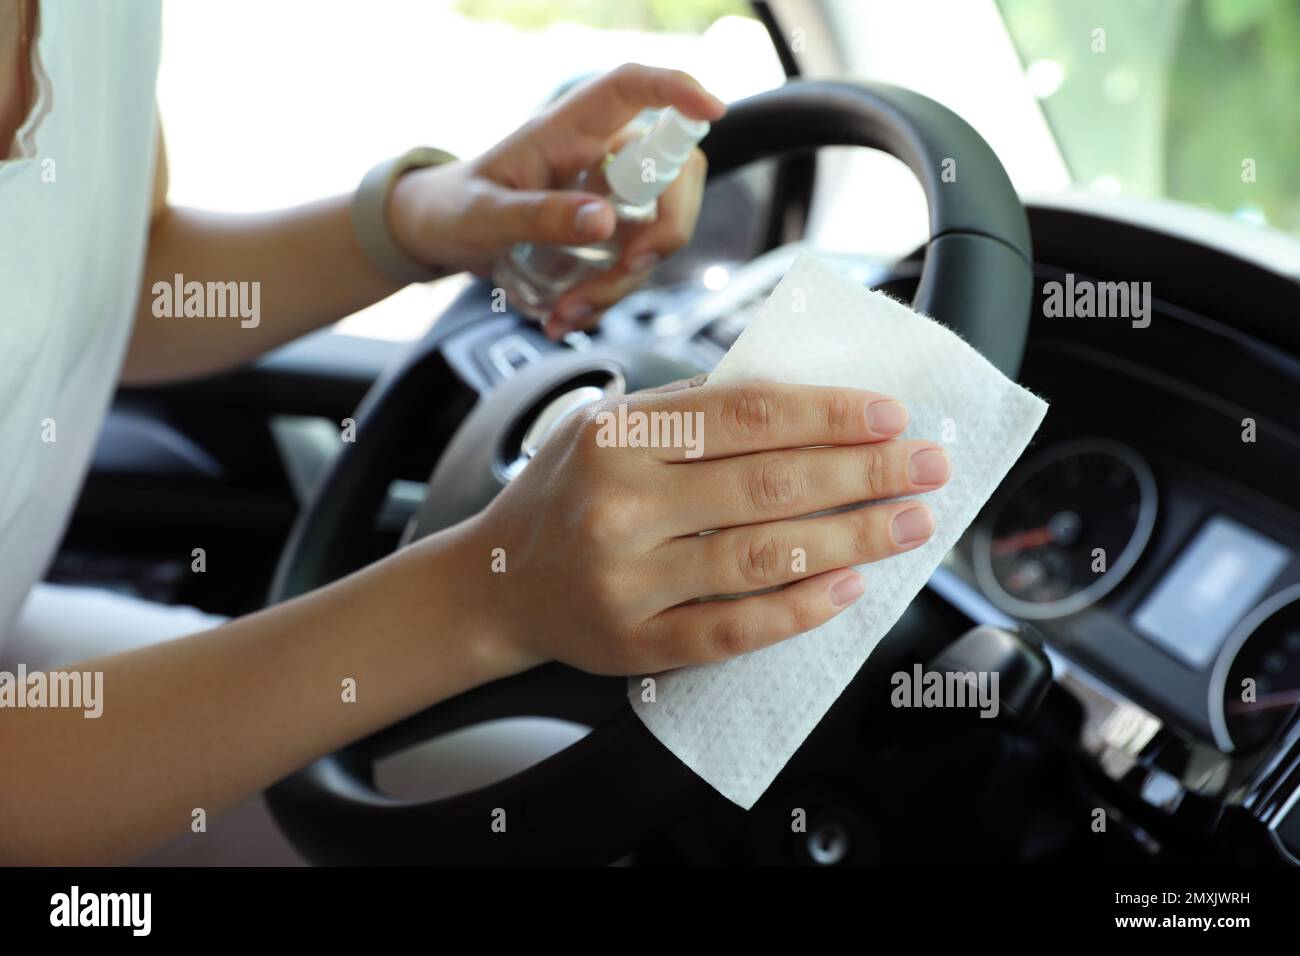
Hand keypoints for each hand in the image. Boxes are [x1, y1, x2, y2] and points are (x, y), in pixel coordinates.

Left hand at [387, 63, 723, 337]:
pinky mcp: (610, 233)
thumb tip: (604, 221)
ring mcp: (611, 194)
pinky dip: (609, 298)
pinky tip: (568, 316)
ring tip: (567, 313)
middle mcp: (602, 154)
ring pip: (658, 231)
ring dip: (624, 282)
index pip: (633, 88)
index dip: (678, 91)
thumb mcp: (484, 215)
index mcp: (570, 127)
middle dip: (664, 230)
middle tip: (626, 270)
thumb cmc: (455, 208)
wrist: (440, 236)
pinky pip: (635, 264)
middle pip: (674, 172)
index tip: (711, 111)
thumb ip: (539, 215)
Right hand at [458, 381, 951, 676]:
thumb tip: (802, 398)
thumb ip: (690, 407)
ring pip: (762, 556)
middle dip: (863, 472)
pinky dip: (801, 609)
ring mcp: (627, 580)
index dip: (828, 414)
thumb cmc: (564, 492)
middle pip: (767, 484)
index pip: (745, 415)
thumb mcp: (606, 424)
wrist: (496, 583)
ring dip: (852, 538)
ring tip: (910, 521)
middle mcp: (619, 505)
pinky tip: (851, 587)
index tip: (890, 415)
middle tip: (927, 464)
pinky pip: (735, 627)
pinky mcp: (637, 642)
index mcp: (617, 435)